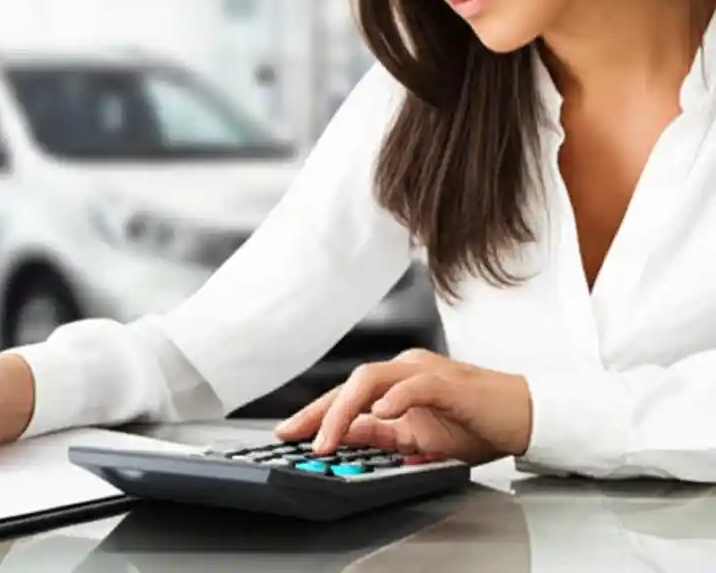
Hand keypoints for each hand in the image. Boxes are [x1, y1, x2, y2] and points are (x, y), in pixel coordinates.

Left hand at [273, 348, 532, 464]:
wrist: (524, 416)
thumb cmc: (475, 425)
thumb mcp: (418, 440)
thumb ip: (382, 435)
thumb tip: (343, 439)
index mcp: (396, 382)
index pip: (346, 395)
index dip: (313, 413)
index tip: (286, 432)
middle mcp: (405, 370)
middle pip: (351, 383)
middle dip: (318, 411)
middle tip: (296, 436)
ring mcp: (426, 372)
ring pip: (373, 378)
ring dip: (345, 409)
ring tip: (328, 436)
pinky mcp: (450, 382)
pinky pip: (416, 385)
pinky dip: (395, 398)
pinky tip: (380, 413)